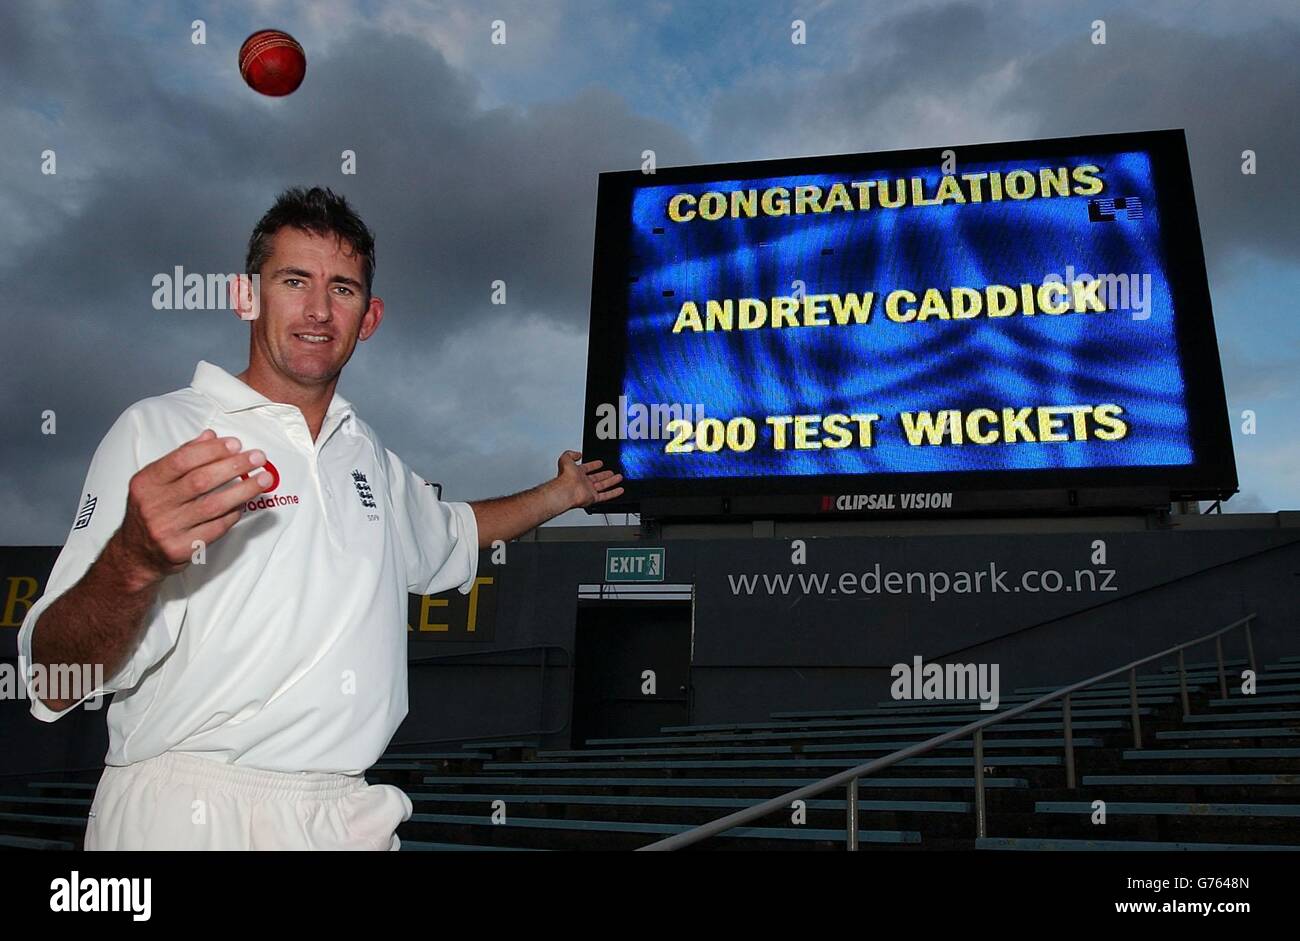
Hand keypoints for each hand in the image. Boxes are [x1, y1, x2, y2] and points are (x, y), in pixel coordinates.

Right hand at [111, 429, 274, 586]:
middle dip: (234, 466)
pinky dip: (233, 513)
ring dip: (243, 490)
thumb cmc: (151, 511)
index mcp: (147, 483)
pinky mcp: (181, 549)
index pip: (182, 460)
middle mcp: (154, 505)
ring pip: (213, 505)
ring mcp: (167, 529)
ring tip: (264, 479)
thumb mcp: (156, 481)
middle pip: (200, 481)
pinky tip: (244, 504)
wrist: (136, 554)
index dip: (212, 450)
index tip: (236, 444)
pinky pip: (216, 528)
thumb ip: (182, 457)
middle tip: (258, 458)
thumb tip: (210, 436)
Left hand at [554, 450, 623, 510]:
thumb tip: (577, 454)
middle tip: (610, 472)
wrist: (566, 491)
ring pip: (603, 486)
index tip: (599, 463)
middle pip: (596, 478)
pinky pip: (605, 496)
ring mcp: (588, 491)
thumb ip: (570, 454)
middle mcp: (583, 483)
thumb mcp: (565, 459)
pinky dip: (613, 493)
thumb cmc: (565, 477)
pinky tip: (619, 490)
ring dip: (611, 482)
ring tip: (618, 477)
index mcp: (576, 474)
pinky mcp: (593, 498)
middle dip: (604, 474)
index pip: (587, 468)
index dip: (593, 465)